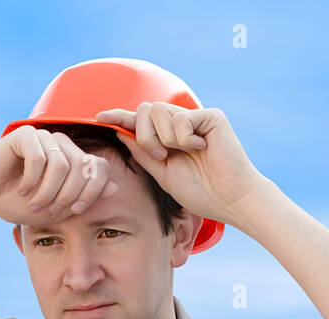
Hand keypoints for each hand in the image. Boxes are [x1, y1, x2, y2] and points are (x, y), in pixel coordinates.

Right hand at [0, 126, 119, 226]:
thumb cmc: (21, 203)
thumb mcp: (58, 209)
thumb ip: (85, 199)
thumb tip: (115, 188)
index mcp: (74, 160)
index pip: (100, 168)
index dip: (92, 192)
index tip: (74, 210)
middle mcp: (63, 145)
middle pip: (83, 166)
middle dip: (69, 194)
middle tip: (50, 209)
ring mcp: (45, 137)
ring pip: (62, 164)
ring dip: (48, 190)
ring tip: (34, 203)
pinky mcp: (25, 134)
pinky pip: (39, 157)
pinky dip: (32, 179)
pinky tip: (21, 189)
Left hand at [94, 102, 263, 225]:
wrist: (229, 199)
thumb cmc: (200, 192)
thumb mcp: (162, 173)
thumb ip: (143, 153)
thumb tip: (121, 133)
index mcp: (168, 139)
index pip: (139, 122)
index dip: (119, 117)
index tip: (99, 116)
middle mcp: (180, 125)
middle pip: (144, 110)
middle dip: (145, 135)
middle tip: (161, 155)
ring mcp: (195, 118)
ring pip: (159, 110)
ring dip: (164, 137)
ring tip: (182, 152)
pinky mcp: (210, 116)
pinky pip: (180, 117)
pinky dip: (184, 137)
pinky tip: (202, 148)